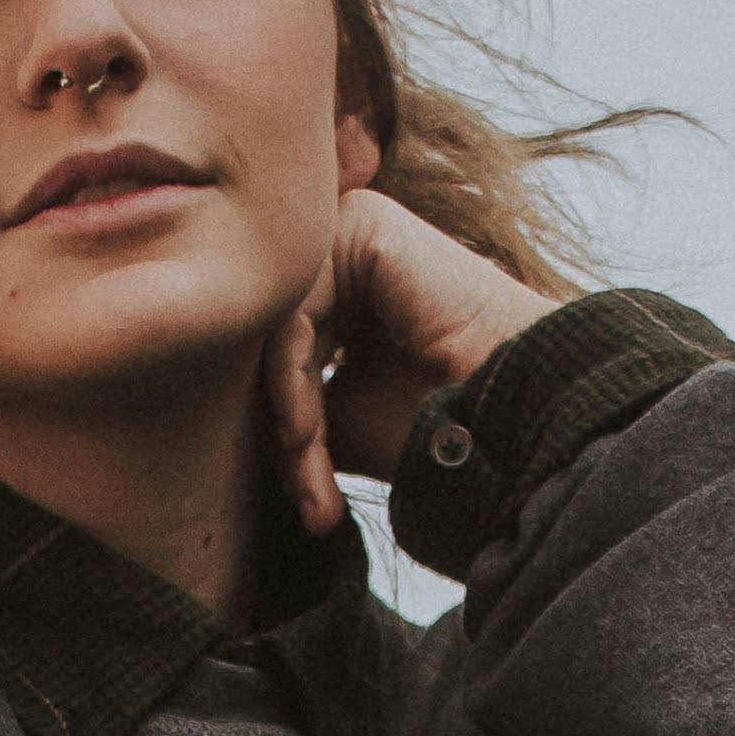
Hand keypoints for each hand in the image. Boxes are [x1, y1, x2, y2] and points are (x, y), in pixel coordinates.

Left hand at [266, 186, 551, 533]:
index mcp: (346, 294)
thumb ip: (285, 404)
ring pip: (272, 329)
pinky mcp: (365, 224)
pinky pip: (290, 308)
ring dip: (287, 418)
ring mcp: (354, 231)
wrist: (520, 422)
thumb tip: (214, 419)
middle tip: (313, 503)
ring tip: (314, 477)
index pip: (276, 358)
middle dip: (285, 436)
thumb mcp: (343, 424)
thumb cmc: (446, 428)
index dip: (286, 440)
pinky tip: (309, 434)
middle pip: (269, 343)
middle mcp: (347, 254)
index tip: (312, 511)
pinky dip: (289, 381)